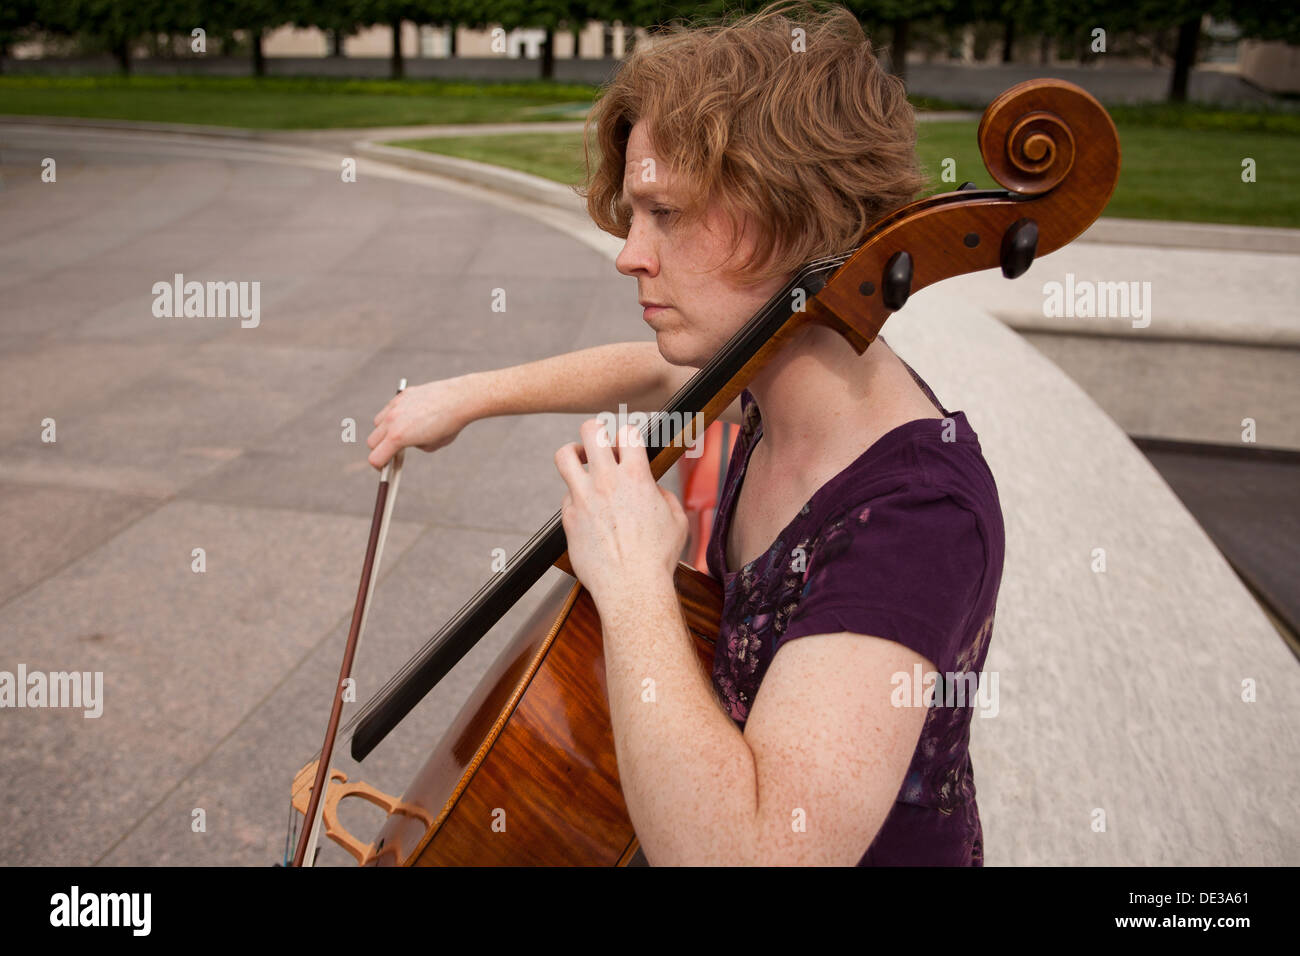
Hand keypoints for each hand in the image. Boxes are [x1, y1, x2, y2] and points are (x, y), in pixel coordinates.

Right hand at [367, 378, 473, 468]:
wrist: (459, 400)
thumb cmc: (449, 426)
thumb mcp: (432, 446)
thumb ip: (414, 446)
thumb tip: (407, 442)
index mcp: (398, 437)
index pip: (375, 458)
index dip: (380, 467)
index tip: (386, 468)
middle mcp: (392, 421)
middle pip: (372, 442)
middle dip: (380, 450)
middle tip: (392, 453)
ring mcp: (395, 406)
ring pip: (377, 423)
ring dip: (384, 431)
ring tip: (400, 433)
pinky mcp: (402, 395)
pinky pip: (388, 409)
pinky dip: (392, 416)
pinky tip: (407, 418)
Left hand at [554, 419, 687, 613]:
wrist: (632, 588)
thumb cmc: (658, 558)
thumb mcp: (676, 520)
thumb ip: (663, 495)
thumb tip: (651, 488)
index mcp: (636, 477)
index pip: (628, 431)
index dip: (629, 433)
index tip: (629, 444)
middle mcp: (606, 481)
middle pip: (591, 430)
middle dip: (596, 430)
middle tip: (600, 442)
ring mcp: (583, 498)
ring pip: (565, 455)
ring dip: (574, 452)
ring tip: (581, 461)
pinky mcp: (568, 517)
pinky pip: (566, 495)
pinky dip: (576, 496)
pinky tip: (588, 508)